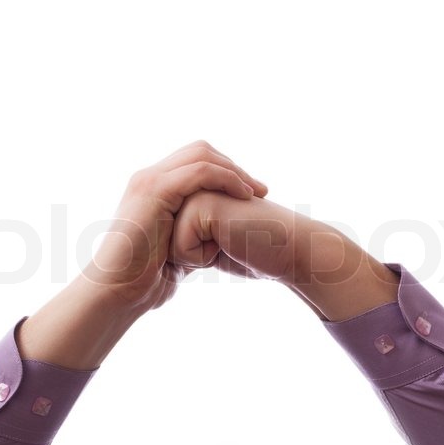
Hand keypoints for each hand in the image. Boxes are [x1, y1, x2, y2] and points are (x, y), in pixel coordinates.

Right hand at [17, 141, 267, 369]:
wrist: (116, 293)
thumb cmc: (143, 282)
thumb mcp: (177, 253)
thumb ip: (193, 239)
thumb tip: (217, 244)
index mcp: (152, 189)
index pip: (195, 162)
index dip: (226, 172)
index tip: (253, 194)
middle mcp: (149, 178)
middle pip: (201, 151)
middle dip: (234, 167)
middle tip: (261, 190)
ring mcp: (150, 181)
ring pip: (202, 155)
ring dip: (235, 171)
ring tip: (257, 192)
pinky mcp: (154, 191)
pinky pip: (200, 172)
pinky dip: (226, 179)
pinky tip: (244, 196)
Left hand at [169, 190, 399, 321]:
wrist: (289, 253)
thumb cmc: (254, 254)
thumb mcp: (208, 246)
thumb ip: (183, 237)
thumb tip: (154, 254)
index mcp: (192, 192)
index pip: (164, 238)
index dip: (188, 255)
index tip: (221, 245)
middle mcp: (191, 186)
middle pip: (162, 239)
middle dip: (188, 255)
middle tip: (225, 243)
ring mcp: (196, 189)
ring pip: (168, 243)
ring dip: (195, 256)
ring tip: (226, 242)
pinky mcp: (202, 200)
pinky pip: (180, 246)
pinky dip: (202, 258)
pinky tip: (228, 244)